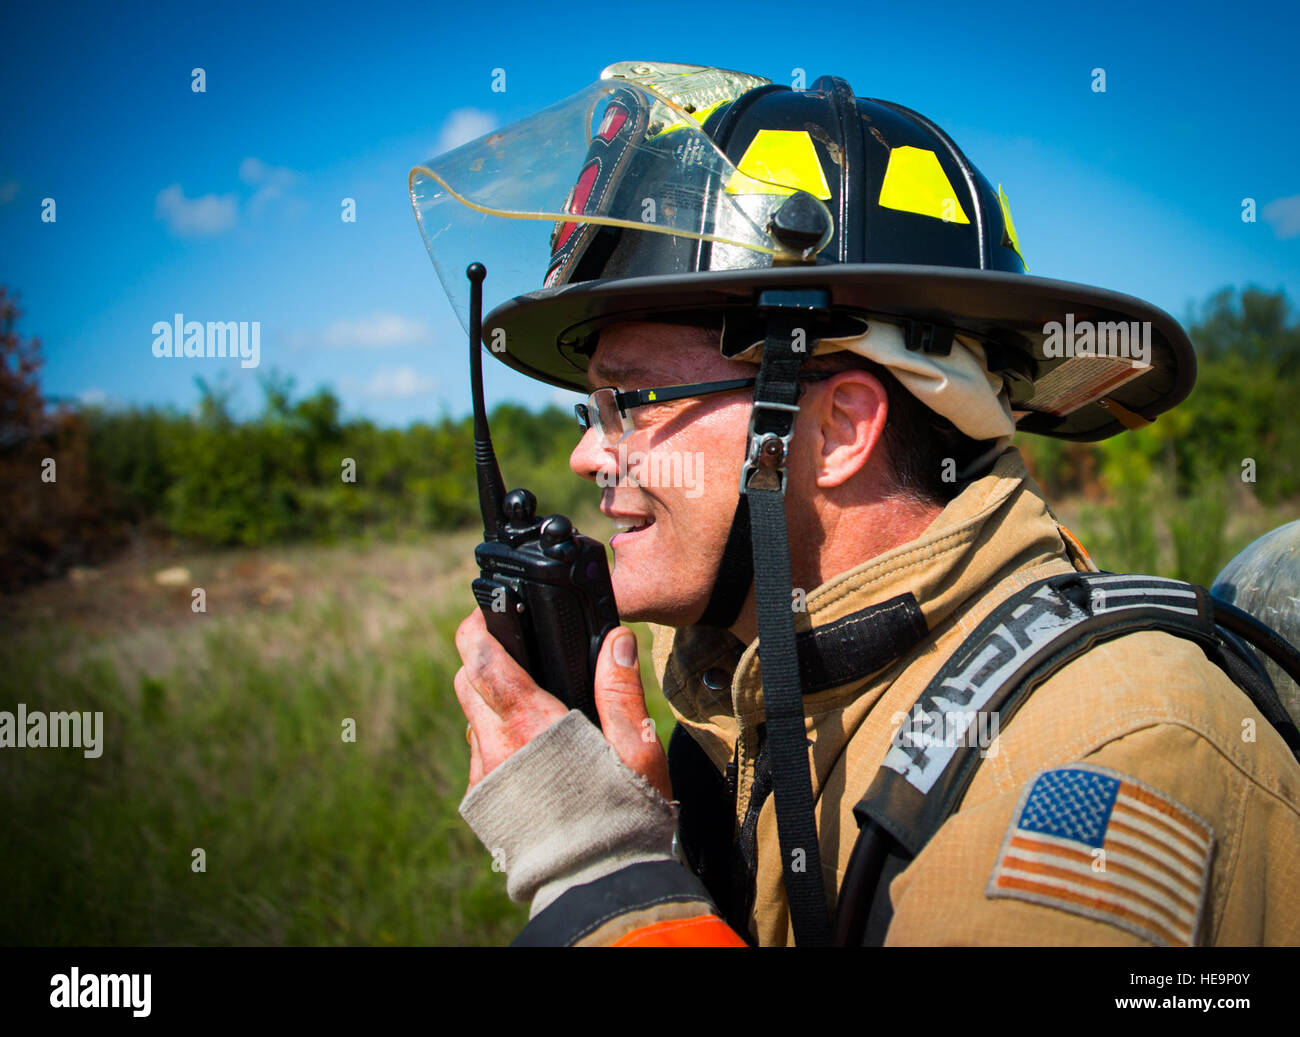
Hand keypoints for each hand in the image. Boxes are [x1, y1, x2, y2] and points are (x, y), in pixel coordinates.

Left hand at [453, 609, 671, 801]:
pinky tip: (530, 746)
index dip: (478, 628)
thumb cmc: (623, 814)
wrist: (597, 883)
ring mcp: (484, 775)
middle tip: (513, 649)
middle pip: (466, 682)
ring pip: (470, 717)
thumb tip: (617, 639)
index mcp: (533, 725)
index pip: (483, 660)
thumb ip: (621, 690)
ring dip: (488, 700)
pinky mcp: (481, 800)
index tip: (487, 610)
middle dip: (482, 659)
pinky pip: (478, 752)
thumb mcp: (636, 748)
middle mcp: (497, 746)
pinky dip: (494, 736)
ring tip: (529, 700)